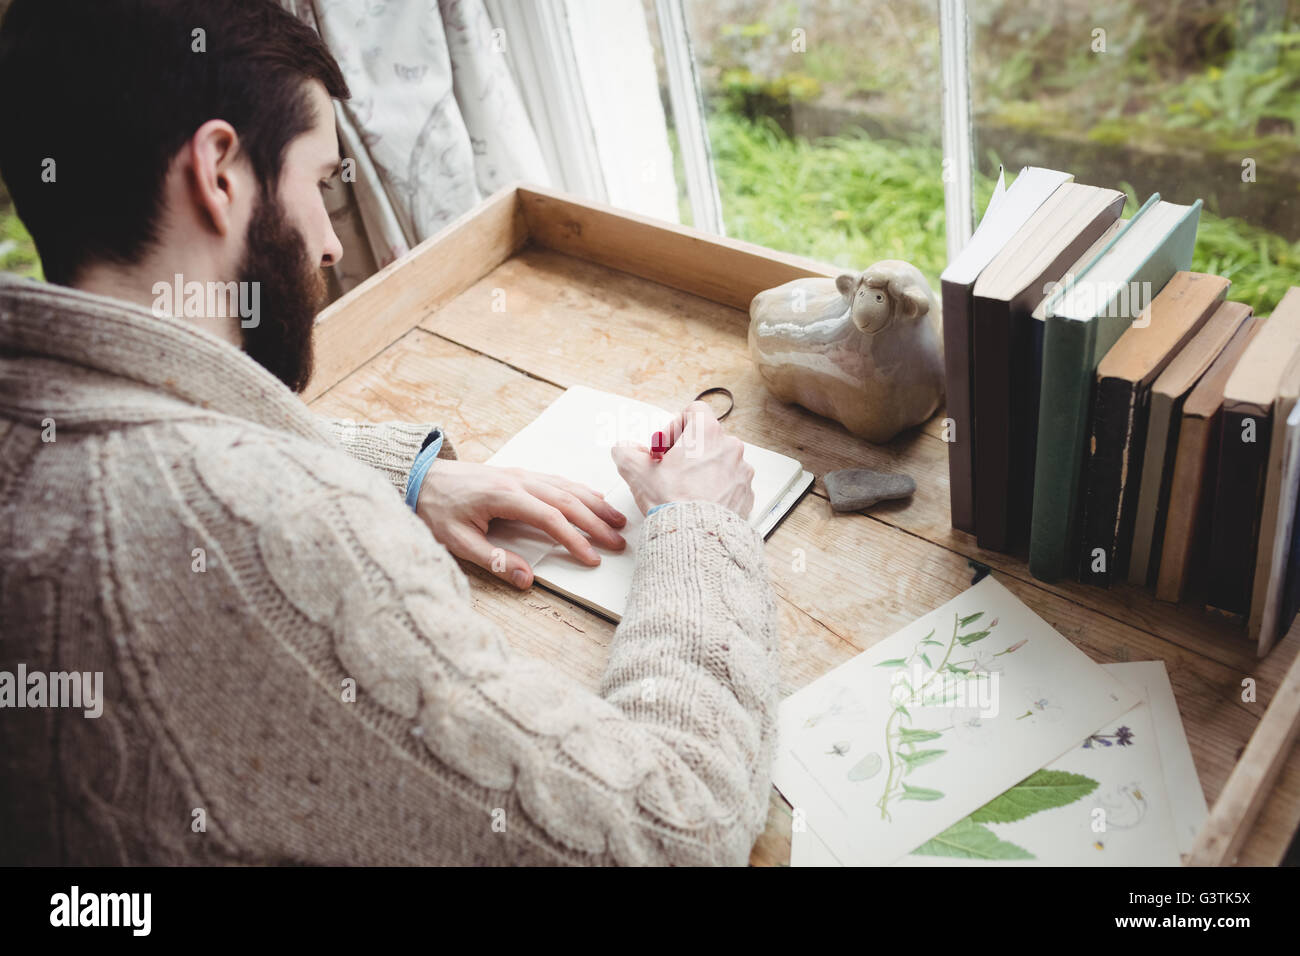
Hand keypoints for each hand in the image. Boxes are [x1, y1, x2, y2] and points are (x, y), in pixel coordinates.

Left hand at [416, 460, 627, 588]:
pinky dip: (579, 490)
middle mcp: (517, 480)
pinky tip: (593, 498)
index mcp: (504, 496)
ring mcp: (519, 474)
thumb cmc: (435, 509)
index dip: (574, 540)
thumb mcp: (456, 541)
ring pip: (566, 487)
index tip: (592, 559)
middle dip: (595, 522)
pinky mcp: (518, 474)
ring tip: (618, 521)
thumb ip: (492, 559)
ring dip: (594, 504)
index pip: (550, 519)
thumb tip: (526, 579)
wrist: (419, 477)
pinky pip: (556, 481)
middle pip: (566, 500)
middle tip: (618, 542)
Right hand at [610, 400, 754, 517]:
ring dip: (703, 469)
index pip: (694, 411)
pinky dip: (717, 488)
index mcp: (707, 432)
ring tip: (686, 489)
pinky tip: (700, 501)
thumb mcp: (636, 471)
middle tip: (671, 470)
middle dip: (687, 451)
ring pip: (719, 460)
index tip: (665, 447)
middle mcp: (730, 446)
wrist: (697, 536)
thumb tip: (624, 450)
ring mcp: (742, 470)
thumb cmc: (672, 501)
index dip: (675, 426)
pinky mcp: (746, 492)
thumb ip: (626, 452)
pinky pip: (731, 482)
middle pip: (706, 438)